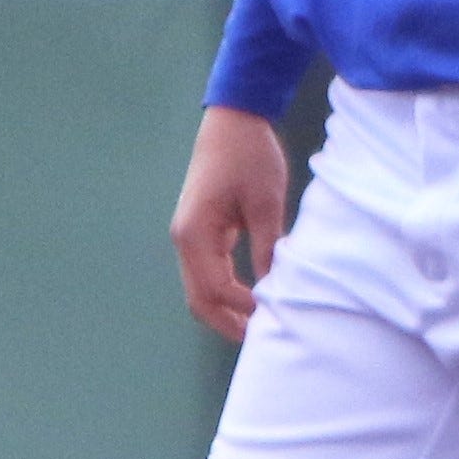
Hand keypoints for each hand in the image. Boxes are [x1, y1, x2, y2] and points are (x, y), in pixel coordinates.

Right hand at [171, 108, 293, 340]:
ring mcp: (188, 236)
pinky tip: (249, 297)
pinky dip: (223, 290)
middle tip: (259, 339)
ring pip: (199, 288)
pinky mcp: (199, 231)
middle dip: (226, 321)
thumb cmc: (250, 156)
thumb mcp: (265, 203)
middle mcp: (184, 239)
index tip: (274, 311)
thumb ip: (267, 248)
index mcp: (195, 233)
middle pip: (198, 298)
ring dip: (224, 308)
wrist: (233, 119)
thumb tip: (274, 288)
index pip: (216, 288)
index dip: (244, 307)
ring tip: (256, 325)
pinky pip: (205, 272)